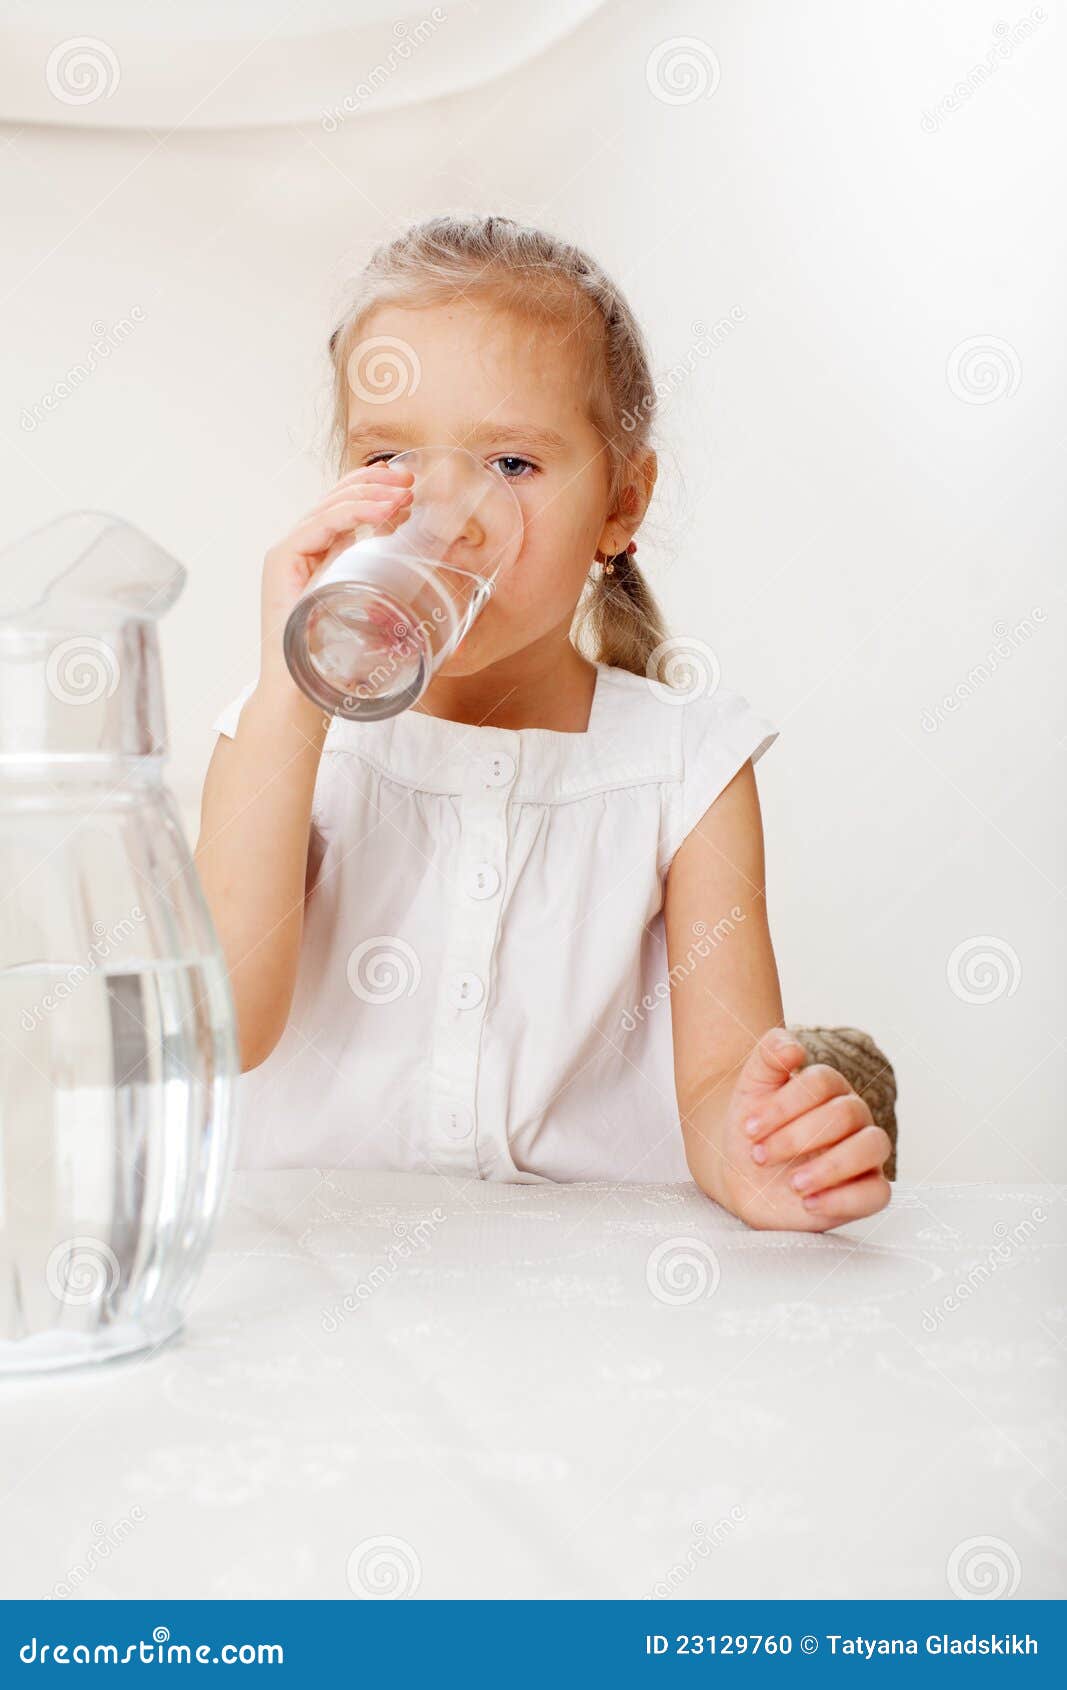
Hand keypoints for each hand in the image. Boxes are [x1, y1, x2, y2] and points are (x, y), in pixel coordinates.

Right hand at [259, 464, 413, 676]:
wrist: (299, 692)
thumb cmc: (331, 659)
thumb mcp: (362, 609)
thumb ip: (372, 580)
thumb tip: (408, 562)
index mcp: (315, 556)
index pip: (341, 507)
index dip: (372, 490)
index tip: (407, 488)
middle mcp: (298, 549)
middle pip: (335, 498)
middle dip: (375, 483)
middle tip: (410, 481)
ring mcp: (287, 554)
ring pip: (329, 505)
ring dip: (370, 494)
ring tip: (404, 494)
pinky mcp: (281, 562)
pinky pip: (319, 525)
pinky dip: (353, 512)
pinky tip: (382, 510)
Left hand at [712, 1027, 892, 1231]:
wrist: (740, 1174)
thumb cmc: (752, 1129)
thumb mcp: (750, 1090)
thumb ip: (769, 1056)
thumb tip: (794, 1047)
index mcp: (829, 1088)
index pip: (822, 1083)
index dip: (785, 1104)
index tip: (748, 1128)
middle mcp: (853, 1117)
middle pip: (845, 1114)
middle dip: (797, 1137)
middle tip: (759, 1155)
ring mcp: (863, 1154)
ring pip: (874, 1147)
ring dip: (830, 1166)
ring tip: (792, 1183)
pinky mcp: (864, 1191)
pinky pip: (878, 1193)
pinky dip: (845, 1199)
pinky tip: (809, 1202)